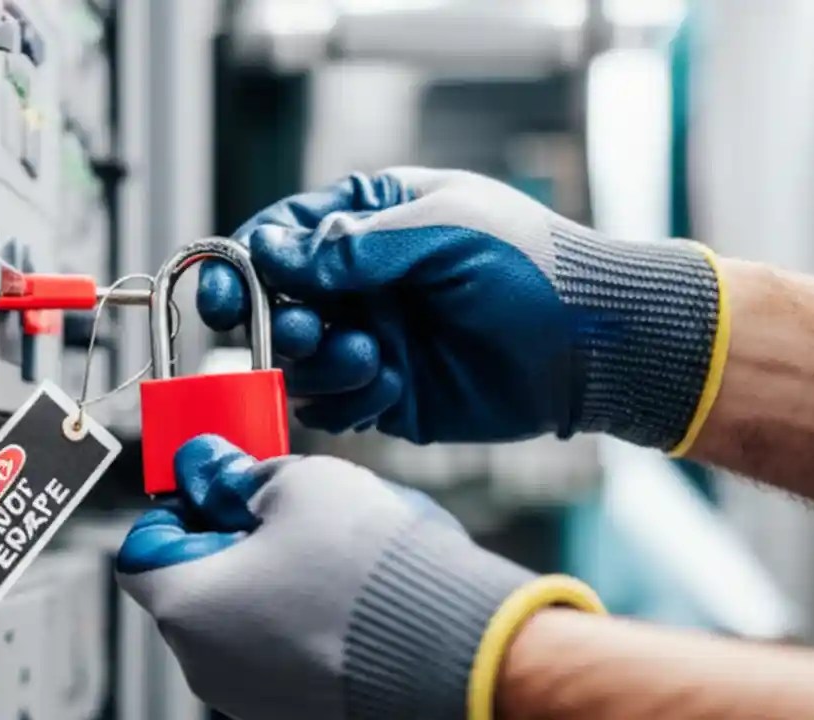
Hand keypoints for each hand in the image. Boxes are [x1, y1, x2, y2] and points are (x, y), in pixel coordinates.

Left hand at [115, 434, 602, 719]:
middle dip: (229, 539)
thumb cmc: (376, 573)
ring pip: (242, 622)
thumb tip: (213, 467)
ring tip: (328, 548)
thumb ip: (242, 475)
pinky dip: (302, 619)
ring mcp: (254, 698)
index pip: (142, 550)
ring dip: (270, 579)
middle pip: (194, 586)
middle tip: (277, 506)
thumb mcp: (299, 485)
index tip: (212, 485)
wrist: (461, 651)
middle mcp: (208, 665)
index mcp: (187, 607)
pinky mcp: (301, 712)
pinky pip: (283, 654)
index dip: (177, 506)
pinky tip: (351, 591)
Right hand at [197, 169, 725, 451]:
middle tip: (300, 330)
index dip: (242, 263)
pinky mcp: (386, 393)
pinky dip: (350, 399)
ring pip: (298, 361)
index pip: (282, 235)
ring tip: (371, 357)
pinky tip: (392, 384)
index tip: (220, 289)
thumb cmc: (530, 266)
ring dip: (320, 364)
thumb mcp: (442, 231)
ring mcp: (371, 337)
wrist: (593, 345)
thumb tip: (271, 251)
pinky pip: (335, 404)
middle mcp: (360, 281)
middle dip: (275, 321)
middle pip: (274, 303)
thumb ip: (354, 243)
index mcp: (371, 220)